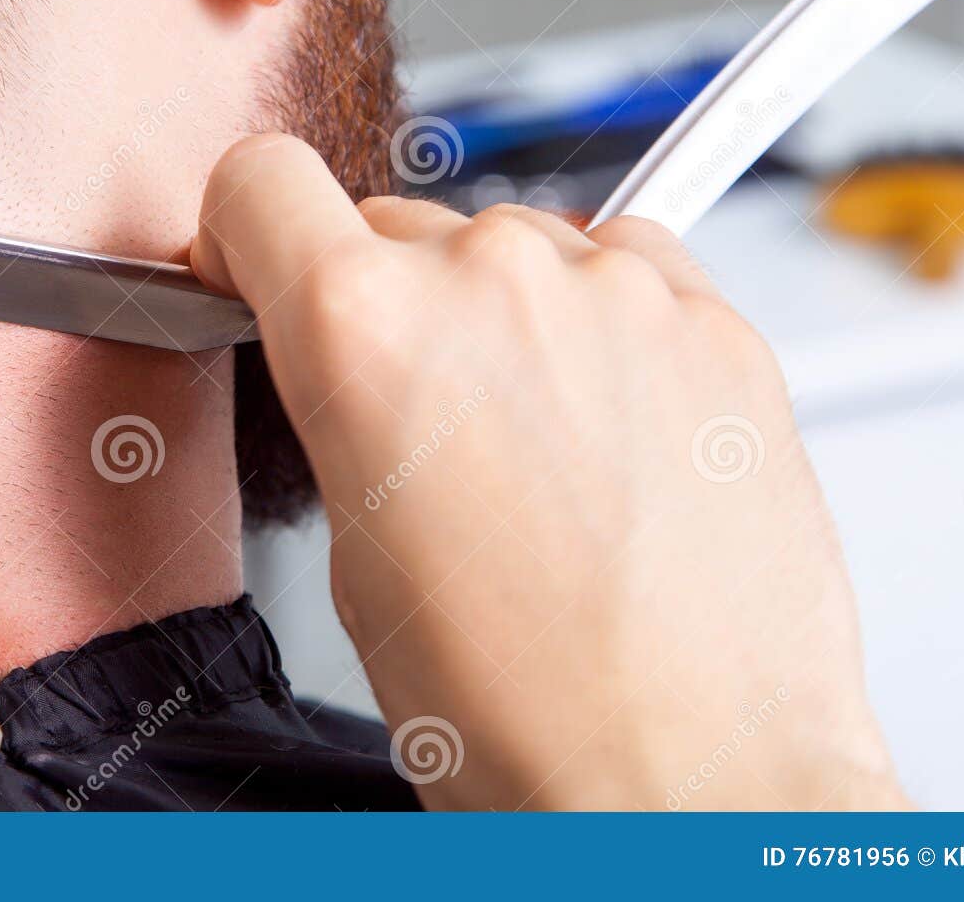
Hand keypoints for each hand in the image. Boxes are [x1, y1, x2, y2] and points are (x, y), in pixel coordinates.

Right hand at [192, 135, 905, 810]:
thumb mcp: (355, 556)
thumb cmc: (526, 711)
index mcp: (363, 329)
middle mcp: (489, 277)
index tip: (268, 265)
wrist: (697, 781)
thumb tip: (353, 357)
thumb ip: (342, 407)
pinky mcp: (712, 319)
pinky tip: (614, 433)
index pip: (261, 182)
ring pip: (515, 249)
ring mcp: (615, 288)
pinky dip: (604, 325)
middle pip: (393, 226)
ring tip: (541, 453)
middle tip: (426, 420)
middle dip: (392, 306)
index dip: (250, 231)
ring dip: (506, 320)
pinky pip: (625, 271)